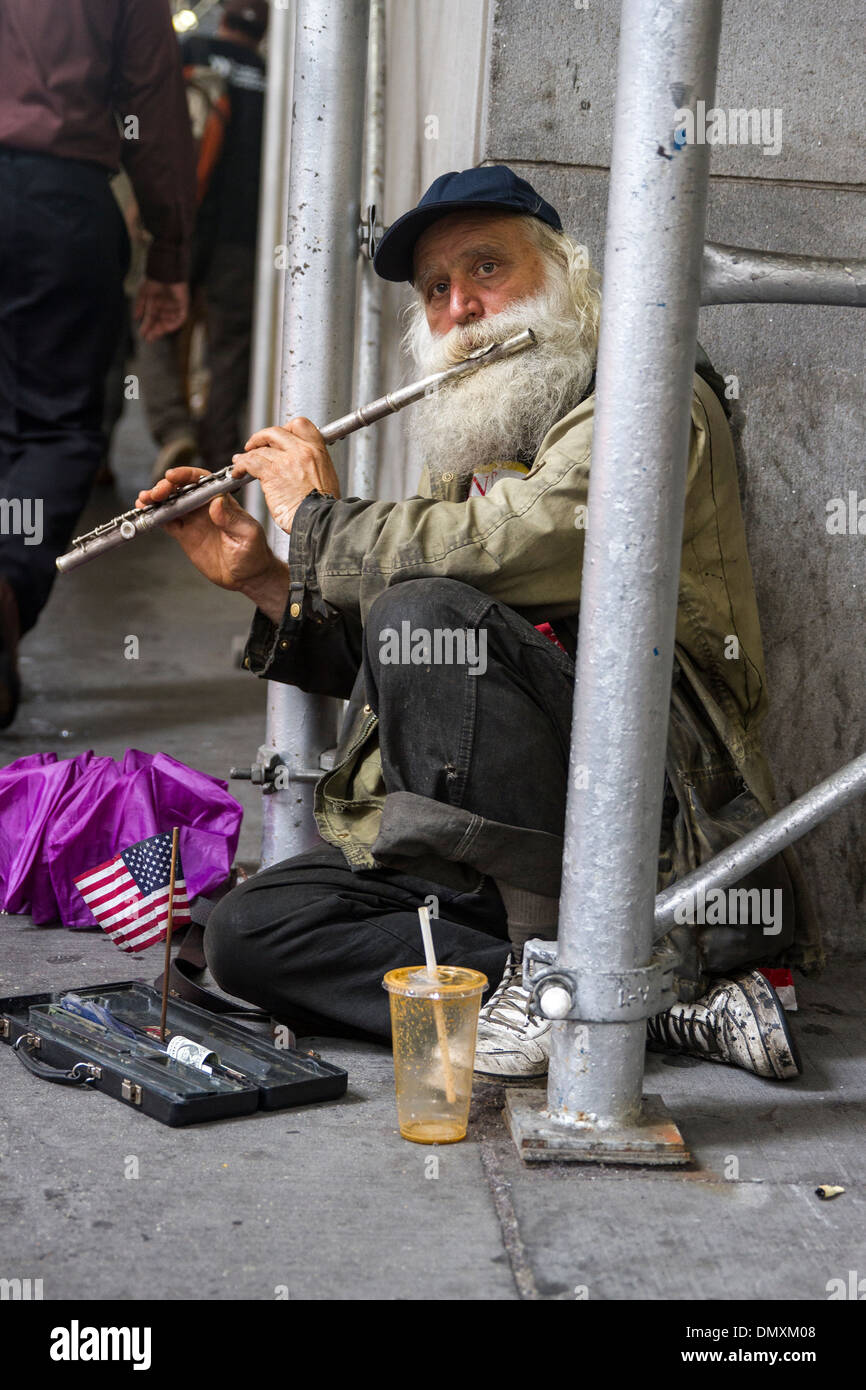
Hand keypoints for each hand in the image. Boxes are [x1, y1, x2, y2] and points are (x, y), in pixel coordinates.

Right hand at [134, 279, 188, 340]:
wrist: (164, 270)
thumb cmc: (153, 279)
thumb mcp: (143, 294)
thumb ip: (139, 305)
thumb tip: (135, 318)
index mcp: (156, 303)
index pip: (152, 319)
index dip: (148, 327)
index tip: (142, 335)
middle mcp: (166, 306)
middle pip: (161, 322)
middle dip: (155, 331)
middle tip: (149, 338)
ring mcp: (175, 306)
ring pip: (170, 321)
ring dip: (163, 328)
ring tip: (156, 333)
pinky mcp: (184, 304)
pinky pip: (181, 318)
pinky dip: (174, 323)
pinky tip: (166, 327)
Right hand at [135, 467, 285, 608]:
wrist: (247, 576)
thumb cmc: (254, 553)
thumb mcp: (247, 535)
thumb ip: (232, 519)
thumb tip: (217, 502)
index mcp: (221, 501)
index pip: (201, 481)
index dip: (185, 475)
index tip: (172, 476)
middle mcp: (205, 507)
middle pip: (181, 489)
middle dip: (166, 487)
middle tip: (156, 493)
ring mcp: (193, 520)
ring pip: (170, 503)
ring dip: (156, 499)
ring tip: (143, 500)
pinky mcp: (185, 535)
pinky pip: (167, 522)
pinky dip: (155, 516)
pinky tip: (144, 513)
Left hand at [232, 417, 339, 533]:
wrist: (320, 520)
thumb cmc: (324, 508)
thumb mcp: (327, 478)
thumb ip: (313, 465)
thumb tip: (302, 465)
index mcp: (317, 451)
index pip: (299, 425)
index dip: (285, 428)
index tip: (278, 438)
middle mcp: (301, 451)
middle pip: (275, 431)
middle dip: (261, 438)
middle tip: (254, 446)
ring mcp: (286, 461)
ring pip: (260, 449)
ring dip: (247, 455)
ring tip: (240, 462)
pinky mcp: (271, 474)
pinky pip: (250, 462)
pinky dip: (241, 466)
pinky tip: (238, 472)